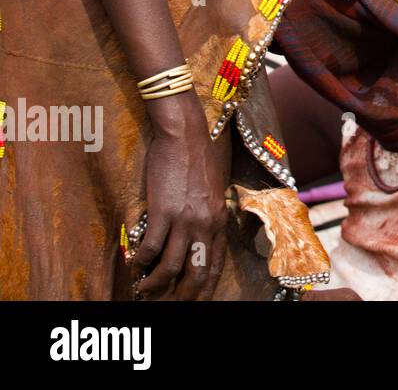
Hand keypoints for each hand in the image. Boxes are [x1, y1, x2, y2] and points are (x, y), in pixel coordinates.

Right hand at [133, 96, 228, 299]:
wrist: (186, 135)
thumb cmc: (199, 159)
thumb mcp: (214, 191)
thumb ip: (209, 215)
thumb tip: (200, 236)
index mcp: (220, 220)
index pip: (216, 265)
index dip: (204, 288)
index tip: (194, 299)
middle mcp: (206, 224)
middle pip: (196, 273)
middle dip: (183, 295)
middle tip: (169, 304)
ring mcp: (185, 219)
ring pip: (170, 268)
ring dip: (155, 285)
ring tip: (144, 291)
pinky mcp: (163, 211)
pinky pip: (150, 248)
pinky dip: (140, 262)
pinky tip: (134, 265)